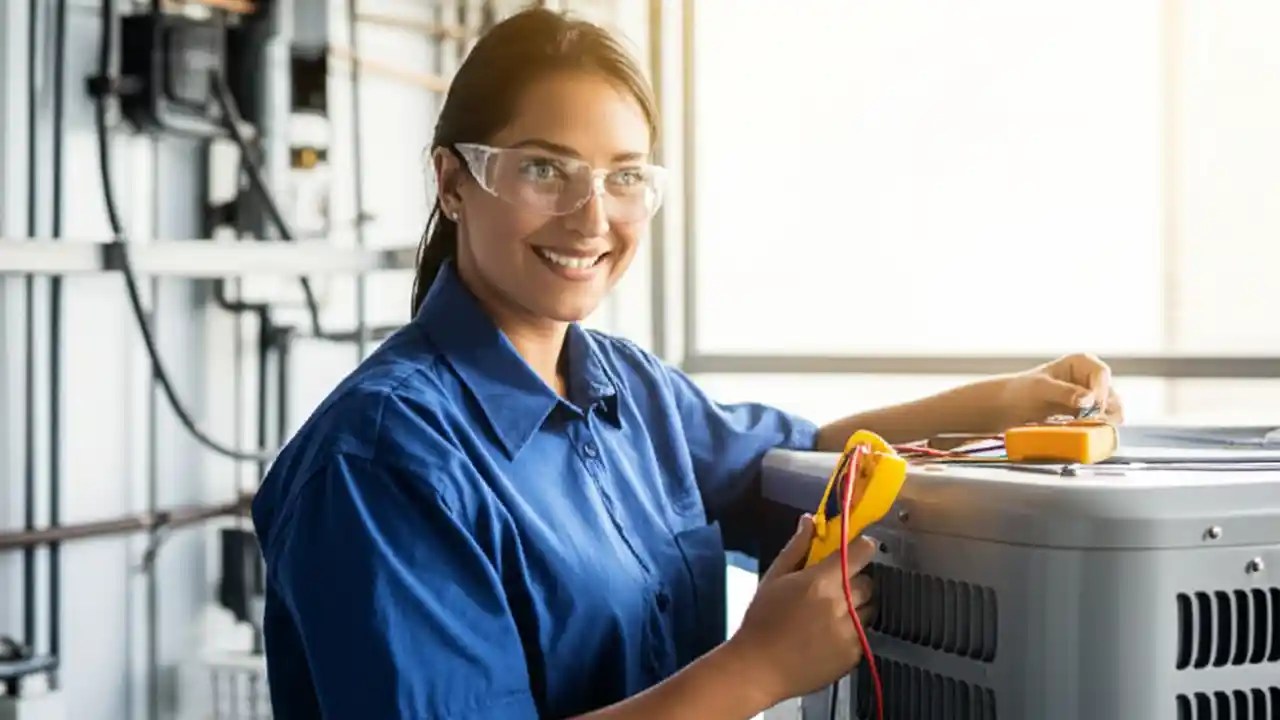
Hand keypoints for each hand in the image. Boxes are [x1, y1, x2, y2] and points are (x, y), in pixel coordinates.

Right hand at [724, 514, 875, 706]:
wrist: (758, 667)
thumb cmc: (762, 619)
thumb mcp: (774, 577)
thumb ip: (797, 547)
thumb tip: (810, 520)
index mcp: (821, 581)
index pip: (861, 553)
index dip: (863, 547)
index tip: (859, 549)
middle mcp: (841, 604)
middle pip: (868, 582)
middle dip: (856, 581)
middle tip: (834, 588)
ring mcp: (851, 632)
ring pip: (869, 609)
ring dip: (857, 607)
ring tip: (831, 615)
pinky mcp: (854, 655)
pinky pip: (864, 634)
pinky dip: (852, 632)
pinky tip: (828, 637)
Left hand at [996, 353, 1124, 425]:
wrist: (1009, 408)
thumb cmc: (1022, 391)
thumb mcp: (1040, 389)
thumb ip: (1064, 392)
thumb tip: (1088, 399)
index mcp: (1082, 362)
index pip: (1101, 374)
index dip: (1100, 390)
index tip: (1092, 406)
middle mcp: (1091, 379)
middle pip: (1111, 394)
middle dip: (1104, 410)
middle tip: (1090, 422)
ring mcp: (1092, 398)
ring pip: (1112, 411)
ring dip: (1103, 422)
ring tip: (1085, 430)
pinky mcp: (1088, 416)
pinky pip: (1102, 424)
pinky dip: (1096, 430)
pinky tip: (1083, 434)